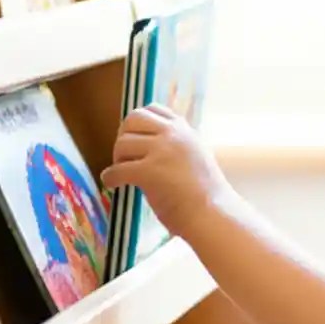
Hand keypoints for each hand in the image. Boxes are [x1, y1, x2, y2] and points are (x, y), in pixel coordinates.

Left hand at [100, 104, 232, 238]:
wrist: (213, 214)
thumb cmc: (207, 194)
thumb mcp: (196, 155)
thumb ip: (177, 145)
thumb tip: (149, 145)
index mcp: (185, 129)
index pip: (153, 109)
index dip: (137, 122)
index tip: (134, 137)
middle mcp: (173, 134)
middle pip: (133, 119)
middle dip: (124, 136)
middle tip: (124, 155)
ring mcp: (161, 151)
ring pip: (123, 143)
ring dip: (117, 158)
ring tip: (122, 173)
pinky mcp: (149, 171)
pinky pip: (118, 169)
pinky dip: (111, 177)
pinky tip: (113, 184)